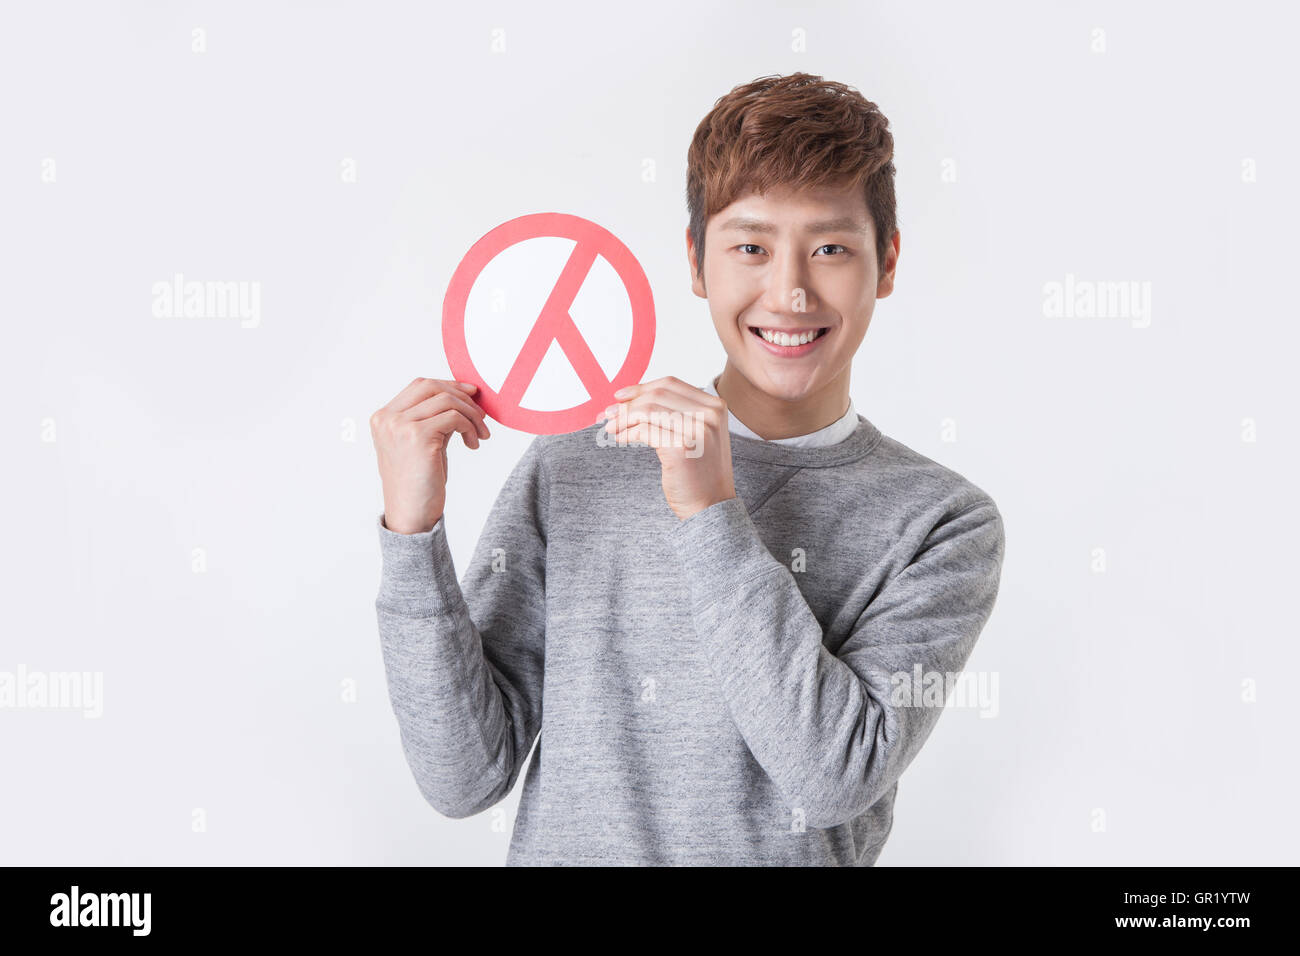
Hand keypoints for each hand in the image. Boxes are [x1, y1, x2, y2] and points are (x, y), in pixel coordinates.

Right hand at [370, 377, 490, 533]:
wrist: (411, 515)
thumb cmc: (418, 483)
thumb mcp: (423, 443)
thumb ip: (434, 418)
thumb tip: (462, 396)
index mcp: (383, 418)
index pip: (420, 386)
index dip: (449, 385)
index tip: (471, 394)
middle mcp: (387, 419)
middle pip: (432, 386)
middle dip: (462, 397)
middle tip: (481, 415)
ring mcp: (400, 426)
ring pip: (447, 400)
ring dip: (471, 415)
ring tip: (480, 435)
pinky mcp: (418, 437)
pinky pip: (454, 417)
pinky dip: (469, 427)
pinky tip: (473, 444)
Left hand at [601, 376, 735, 520]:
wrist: (711, 506)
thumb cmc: (700, 474)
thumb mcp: (697, 435)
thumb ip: (676, 414)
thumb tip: (631, 399)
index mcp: (715, 407)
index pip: (671, 384)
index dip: (641, 387)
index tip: (620, 396)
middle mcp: (709, 414)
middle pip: (657, 395)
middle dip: (628, 403)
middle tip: (609, 414)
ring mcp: (697, 430)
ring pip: (648, 410)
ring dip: (624, 418)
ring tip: (611, 428)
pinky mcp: (681, 447)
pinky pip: (644, 430)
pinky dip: (627, 432)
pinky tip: (621, 439)